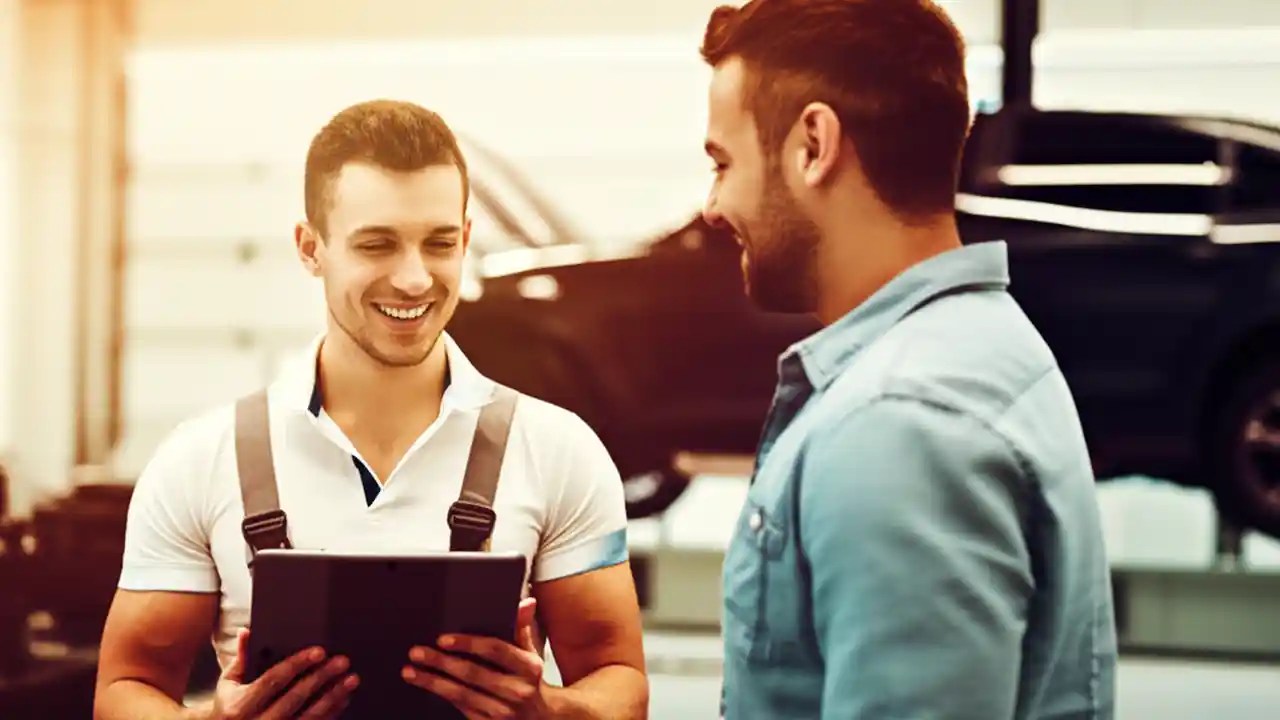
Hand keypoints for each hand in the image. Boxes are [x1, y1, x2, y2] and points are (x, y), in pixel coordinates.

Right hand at [210, 627, 359, 718]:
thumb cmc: (229, 707)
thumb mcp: (228, 684)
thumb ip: (240, 658)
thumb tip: (246, 631)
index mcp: (240, 705)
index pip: (273, 681)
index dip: (297, 665)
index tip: (319, 651)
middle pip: (295, 697)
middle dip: (321, 678)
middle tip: (342, 661)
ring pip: (309, 716)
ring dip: (333, 697)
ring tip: (351, 680)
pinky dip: (332, 713)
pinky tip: (344, 699)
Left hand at [403, 597, 546, 718]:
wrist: (545, 719)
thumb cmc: (531, 681)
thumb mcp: (532, 654)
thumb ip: (523, 628)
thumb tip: (526, 602)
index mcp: (529, 667)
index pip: (495, 650)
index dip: (468, 643)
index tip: (443, 639)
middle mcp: (517, 690)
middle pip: (472, 673)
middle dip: (441, 662)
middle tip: (417, 652)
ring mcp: (504, 712)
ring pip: (461, 694)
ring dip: (433, 682)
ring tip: (411, 671)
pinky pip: (462, 708)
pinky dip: (443, 696)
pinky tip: (428, 686)